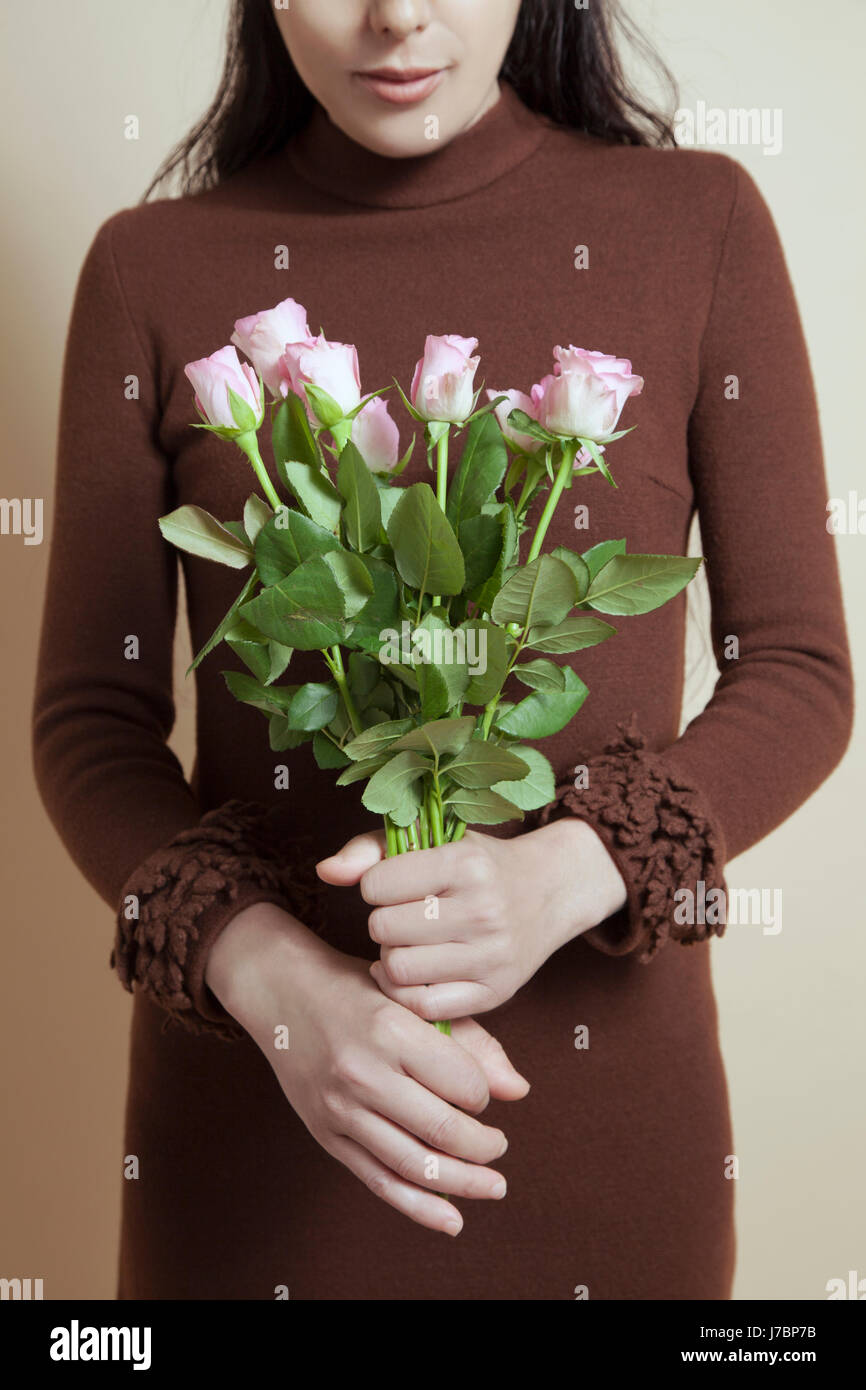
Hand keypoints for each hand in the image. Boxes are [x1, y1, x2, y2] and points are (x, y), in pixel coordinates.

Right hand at [205, 902, 529, 1235]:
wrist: (282, 992)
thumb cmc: (358, 989)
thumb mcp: (415, 997)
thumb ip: (471, 1041)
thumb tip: (518, 1091)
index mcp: (391, 1028)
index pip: (462, 1083)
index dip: (485, 1095)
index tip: (484, 1093)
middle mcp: (364, 1073)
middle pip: (442, 1131)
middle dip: (485, 1147)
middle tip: (500, 1146)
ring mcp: (341, 1109)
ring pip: (414, 1164)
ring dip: (463, 1183)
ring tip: (493, 1186)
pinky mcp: (327, 1135)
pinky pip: (378, 1180)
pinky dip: (418, 1206)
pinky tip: (451, 1219)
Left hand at [317, 818, 627, 1020]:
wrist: (551, 889)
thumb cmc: (479, 863)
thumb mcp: (433, 839)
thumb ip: (372, 849)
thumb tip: (325, 872)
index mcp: (464, 862)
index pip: (377, 885)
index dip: (375, 885)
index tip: (393, 884)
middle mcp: (482, 908)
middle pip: (383, 929)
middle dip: (383, 923)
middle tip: (402, 917)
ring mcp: (492, 954)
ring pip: (399, 969)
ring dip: (393, 957)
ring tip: (410, 943)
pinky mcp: (496, 991)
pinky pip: (424, 1006)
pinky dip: (408, 992)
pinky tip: (417, 972)